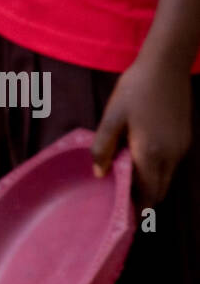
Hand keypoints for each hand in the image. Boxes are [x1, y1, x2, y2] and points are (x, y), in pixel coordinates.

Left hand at [91, 51, 193, 207]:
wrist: (167, 65)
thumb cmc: (135, 89)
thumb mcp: (111, 118)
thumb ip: (103, 147)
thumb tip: (99, 174)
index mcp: (151, 152)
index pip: (147, 193)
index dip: (135, 208)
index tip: (120, 217)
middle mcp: (171, 155)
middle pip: (159, 191)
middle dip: (142, 202)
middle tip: (119, 206)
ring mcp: (181, 147)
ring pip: (165, 178)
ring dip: (149, 185)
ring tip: (124, 185)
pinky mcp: (184, 138)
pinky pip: (170, 164)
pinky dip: (156, 171)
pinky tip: (137, 163)